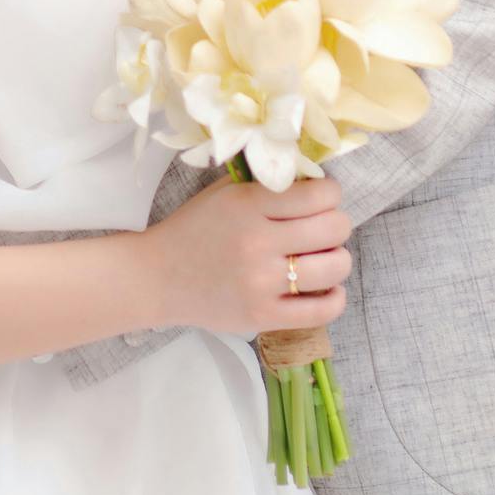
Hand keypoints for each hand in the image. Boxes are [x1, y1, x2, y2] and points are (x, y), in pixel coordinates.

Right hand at [145, 174, 350, 338]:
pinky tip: (325, 288)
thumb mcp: (224, 193)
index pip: (319, 195)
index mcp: (248, 205)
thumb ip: (266, 182)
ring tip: (323, 258)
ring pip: (335, 267)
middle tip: (323, 229)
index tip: (322, 198)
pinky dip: (334, 298)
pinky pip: (322, 310)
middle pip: (334, 228)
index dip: (330, 193)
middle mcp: (257, 243)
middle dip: (337, 224)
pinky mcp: (262, 317)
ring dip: (338, 259)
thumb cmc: (194, 229)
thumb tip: (316, 177)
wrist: (156, 277)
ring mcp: (260, 283)